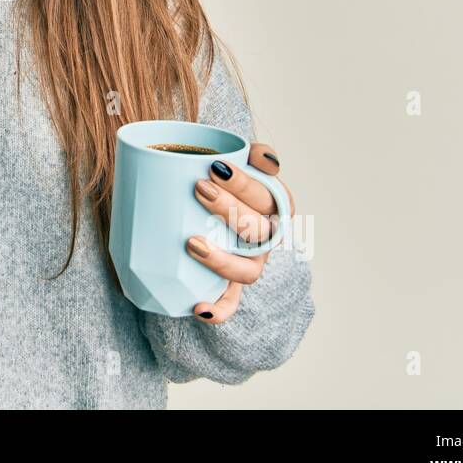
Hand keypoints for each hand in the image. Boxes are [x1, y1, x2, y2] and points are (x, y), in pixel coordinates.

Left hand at [185, 143, 294, 324]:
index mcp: (271, 205)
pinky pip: (229, 304)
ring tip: (191, 243)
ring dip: (224, 260)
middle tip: (198, 189)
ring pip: (249, 270)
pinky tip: (198, 308)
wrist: (197, 205)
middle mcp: (266, 237)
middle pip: (257, 228)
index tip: (214, 166)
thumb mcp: (232, 158)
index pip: (270, 195)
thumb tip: (266, 159)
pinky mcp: (230, 286)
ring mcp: (250, 263)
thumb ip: (251, 152)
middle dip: (229, 209)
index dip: (247, 183)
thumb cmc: (216, 178)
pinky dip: (218, 310)